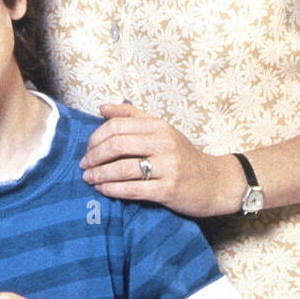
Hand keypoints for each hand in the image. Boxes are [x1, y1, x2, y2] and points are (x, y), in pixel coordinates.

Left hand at [81, 103, 245, 216]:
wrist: (216, 182)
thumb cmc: (184, 156)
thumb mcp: (162, 130)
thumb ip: (133, 116)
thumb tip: (102, 108)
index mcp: (159, 126)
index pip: (117, 126)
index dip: (96, 137)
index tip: (87, 148)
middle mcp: (163, 143)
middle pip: (116, 145)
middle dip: (93, 156)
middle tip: (83, 165)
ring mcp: (167, 167)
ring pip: (122, 168)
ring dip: (99, 174)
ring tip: (89, 178)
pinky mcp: (168, 189)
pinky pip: (132, 189)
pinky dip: (112, 189)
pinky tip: (103, 189)